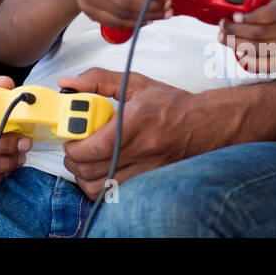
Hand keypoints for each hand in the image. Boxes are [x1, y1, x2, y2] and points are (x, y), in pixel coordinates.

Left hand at [57, 67, 195, 199]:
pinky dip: (100, 187)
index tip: (69, 138)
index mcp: (137, 120)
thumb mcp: (135, 82)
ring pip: (101, 187)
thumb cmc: (171, 104)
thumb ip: (99, 80)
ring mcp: (147, 168)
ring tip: (84, 161)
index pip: (97, 145)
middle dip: (73, 161)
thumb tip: (69, 83)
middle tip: (72, 148)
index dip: (75, 146)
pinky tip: (101, 171)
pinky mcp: (149, 180)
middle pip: (94, 168)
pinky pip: (115, 194)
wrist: (206, 124)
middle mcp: (143, 148)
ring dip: (84, 176)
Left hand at [216, 0, 275, 75]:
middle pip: (259, 32)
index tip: (234, 16)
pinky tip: (237, 52)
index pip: (271, 12)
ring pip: (257, 49)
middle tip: (221, 26)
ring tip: (222, 37)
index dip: (252, 16)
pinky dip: (248, 60)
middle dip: (235, 30)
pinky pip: (262, 65)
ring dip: (235, 44)